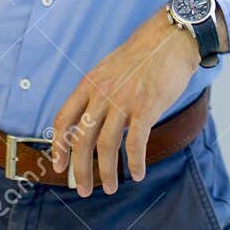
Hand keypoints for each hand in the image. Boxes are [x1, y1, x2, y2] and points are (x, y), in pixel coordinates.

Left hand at [49, 7, 200, 196]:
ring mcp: (124, 100)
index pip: (63, 119)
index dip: (58, 146)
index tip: (59, 166)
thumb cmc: (142, 56)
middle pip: (82, 139)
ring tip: (110, 187)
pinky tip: (137, 173)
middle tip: (82, 189)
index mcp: (89, 84)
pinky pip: (136, 143)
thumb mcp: (108, 69)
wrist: (170, 39)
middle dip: (80, 170)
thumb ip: (97, 92)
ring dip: (107, 172)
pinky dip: (135, 163)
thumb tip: (89, 120)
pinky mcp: (146, 107)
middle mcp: (102, 93)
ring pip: (107, 146)